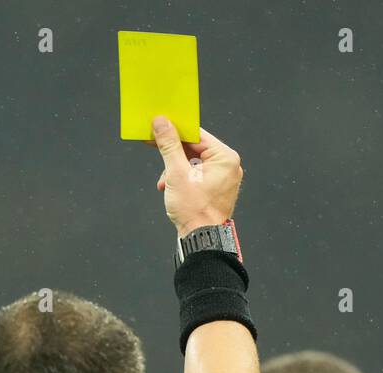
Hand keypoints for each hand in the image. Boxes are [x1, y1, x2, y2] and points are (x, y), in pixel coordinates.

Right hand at [152, 116, 242, 236]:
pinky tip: (170, 187)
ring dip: (174, 169)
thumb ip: (169, 145)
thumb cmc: (195, 211)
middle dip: (172, 155)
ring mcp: (223, 178)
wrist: (202, 240)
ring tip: (164, 183)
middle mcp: (228, 166)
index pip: (197, 134)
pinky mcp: (216, 188)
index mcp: (225, 158)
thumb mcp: (177, 173)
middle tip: (154, 148)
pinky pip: (197, 174)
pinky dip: (182, 178)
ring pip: (193, 162)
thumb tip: (161, 123)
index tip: (158, 126)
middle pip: (194, 148)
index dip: (175, 130)